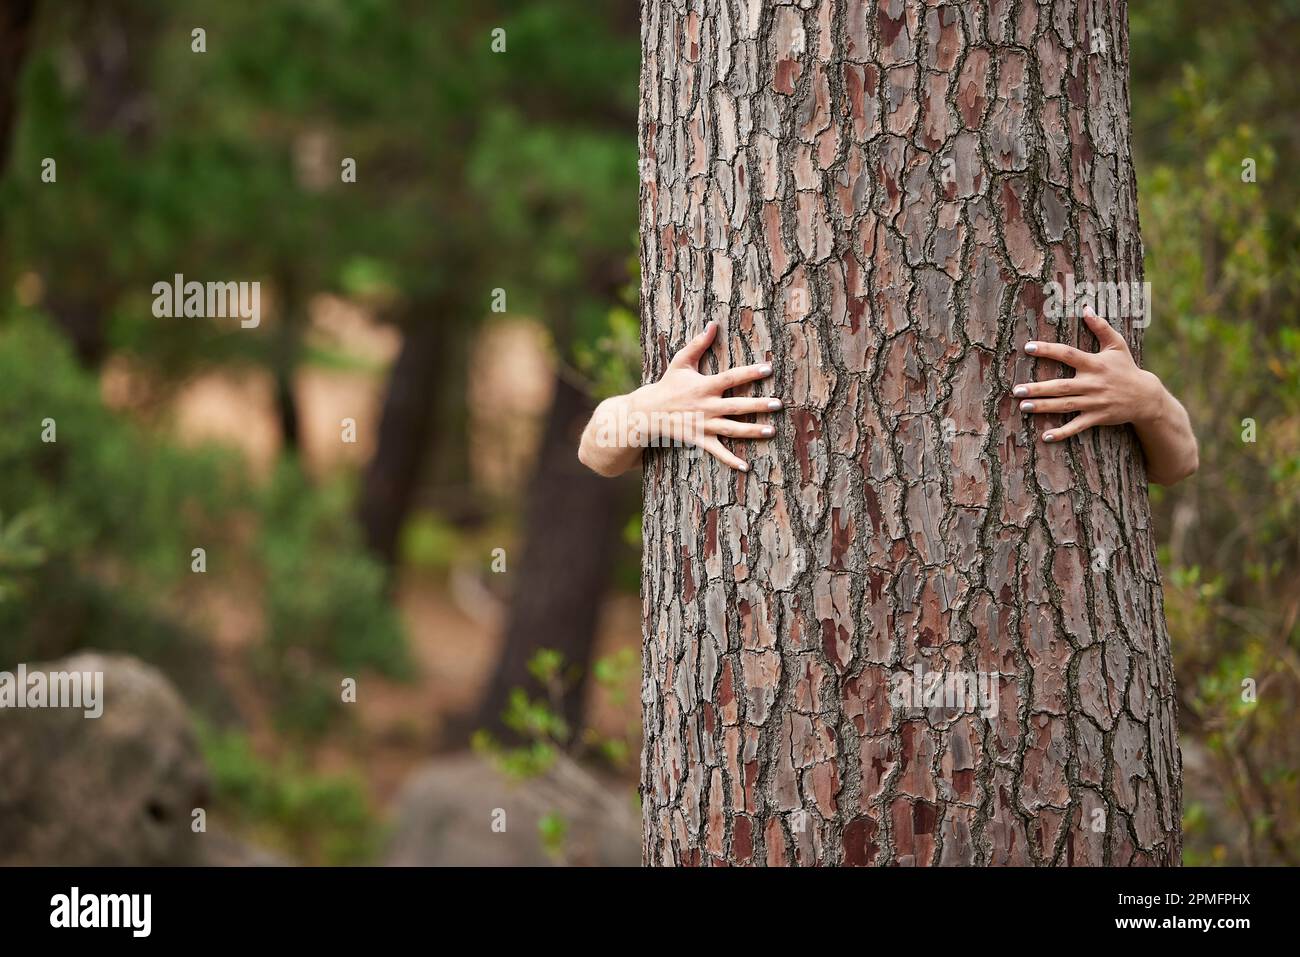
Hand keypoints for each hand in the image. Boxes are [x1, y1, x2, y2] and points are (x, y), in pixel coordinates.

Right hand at [634, 320, 782, 470]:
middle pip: (737, 406)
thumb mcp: (681, 362)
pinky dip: (730, 460)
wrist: (648, 412)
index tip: (768, 369)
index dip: (750, 373)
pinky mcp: (699, 439)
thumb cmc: (668, 384)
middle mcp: (706, 406)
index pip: (731, 378)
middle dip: (758, 406)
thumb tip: (713, 324)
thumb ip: (698, 344)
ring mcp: (704, 425)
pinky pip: (717, 451)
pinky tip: (746, 467)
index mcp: (704, 386)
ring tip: (771, 431)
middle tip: (778, 405)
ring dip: (752, 431)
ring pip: (732, 429)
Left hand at [1013, 307, 1161, 442]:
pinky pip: (1077, 426)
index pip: (1068, 354)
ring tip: (1023, 407)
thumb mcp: (1117, 345)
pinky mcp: (1097, 417)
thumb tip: (1086, 308)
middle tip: (1017, 390)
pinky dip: (1062, 433)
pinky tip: (1045, 436)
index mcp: (1094, 364)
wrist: (1146, 397)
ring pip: (1064, 405)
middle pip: (1061, 386)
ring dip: (1043, 407)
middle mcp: (1092, 383)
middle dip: (1038, 388)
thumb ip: (1101, 327)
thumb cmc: (1126, 368)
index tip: (1028, 347)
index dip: (1048, 350)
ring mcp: (1094, 402)